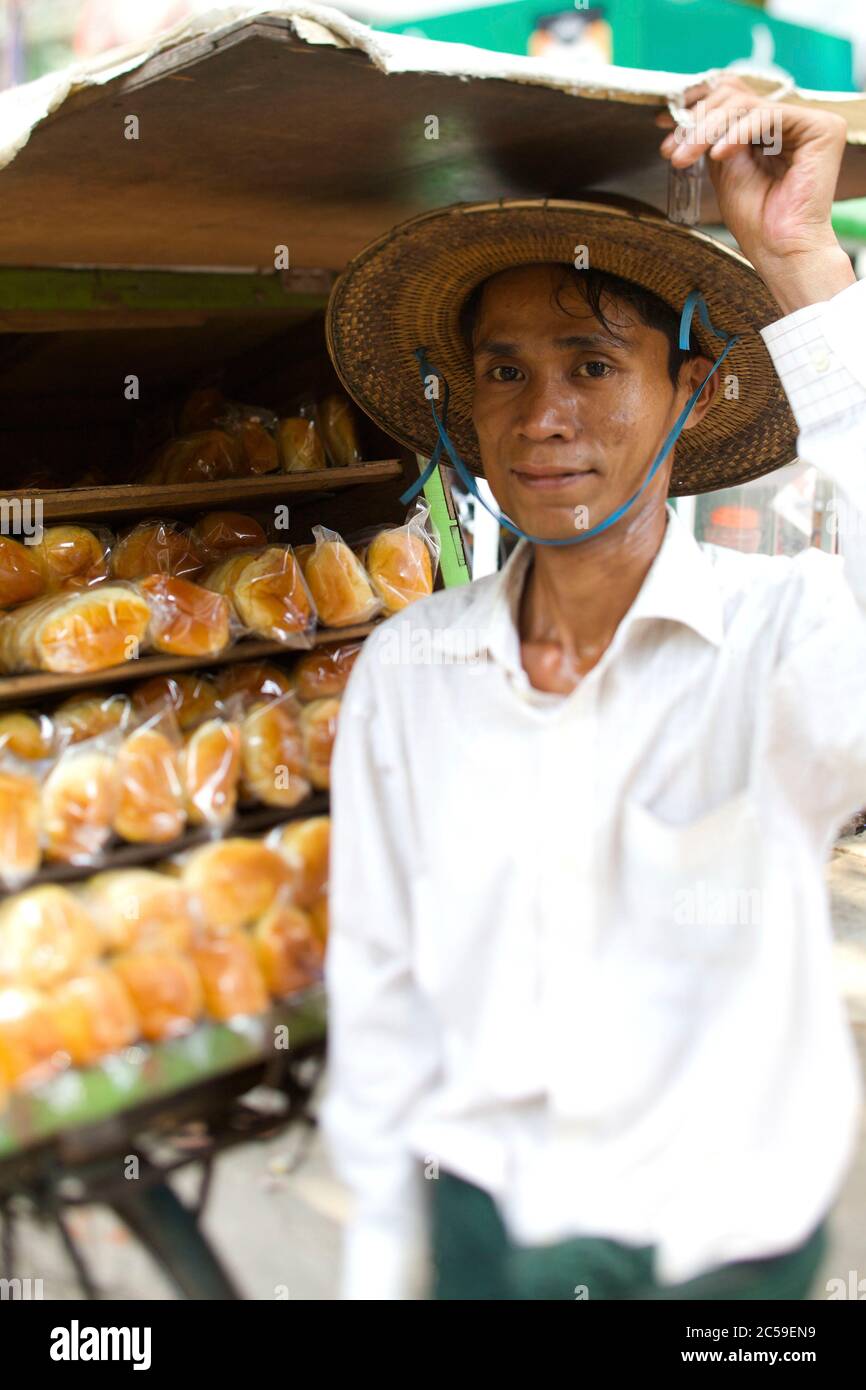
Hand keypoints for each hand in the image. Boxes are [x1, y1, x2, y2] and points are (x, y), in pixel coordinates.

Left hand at [656, 76, 855, 313]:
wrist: (778, 250)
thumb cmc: (755, 219)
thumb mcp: (722, 167)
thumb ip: (713, 135)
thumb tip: (686, 111)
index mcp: (770, 127)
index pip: (731, 95)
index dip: (696, 104)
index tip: (663, 122)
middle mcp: (791, 120)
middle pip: (735, 95)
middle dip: (697, 121)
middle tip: (674, 149)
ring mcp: (807, 122)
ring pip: (746, 103)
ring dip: (707, 129)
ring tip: (685, 156)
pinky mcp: (821, 129)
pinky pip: (768, 115)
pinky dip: (737, 132)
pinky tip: (719, 154)